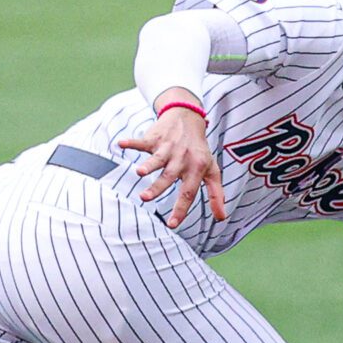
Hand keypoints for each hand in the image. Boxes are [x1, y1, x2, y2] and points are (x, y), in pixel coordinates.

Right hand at [117, 105, 226, 226]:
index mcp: (196, 169)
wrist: (189, 118)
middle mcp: (182, 159)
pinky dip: (131, 143)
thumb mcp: (212, 170)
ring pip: (157, 159)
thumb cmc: (199, 150)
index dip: (181, 209)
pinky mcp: (155, 138)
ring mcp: (168, 148)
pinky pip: (142, 141)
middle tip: (146, 198)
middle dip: (157, 187)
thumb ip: (217, 194)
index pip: (188, 192)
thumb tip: (221, 218)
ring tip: (139, 172)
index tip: (172, 224)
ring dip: (148, 165)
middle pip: (169, 176)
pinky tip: (121, 144)